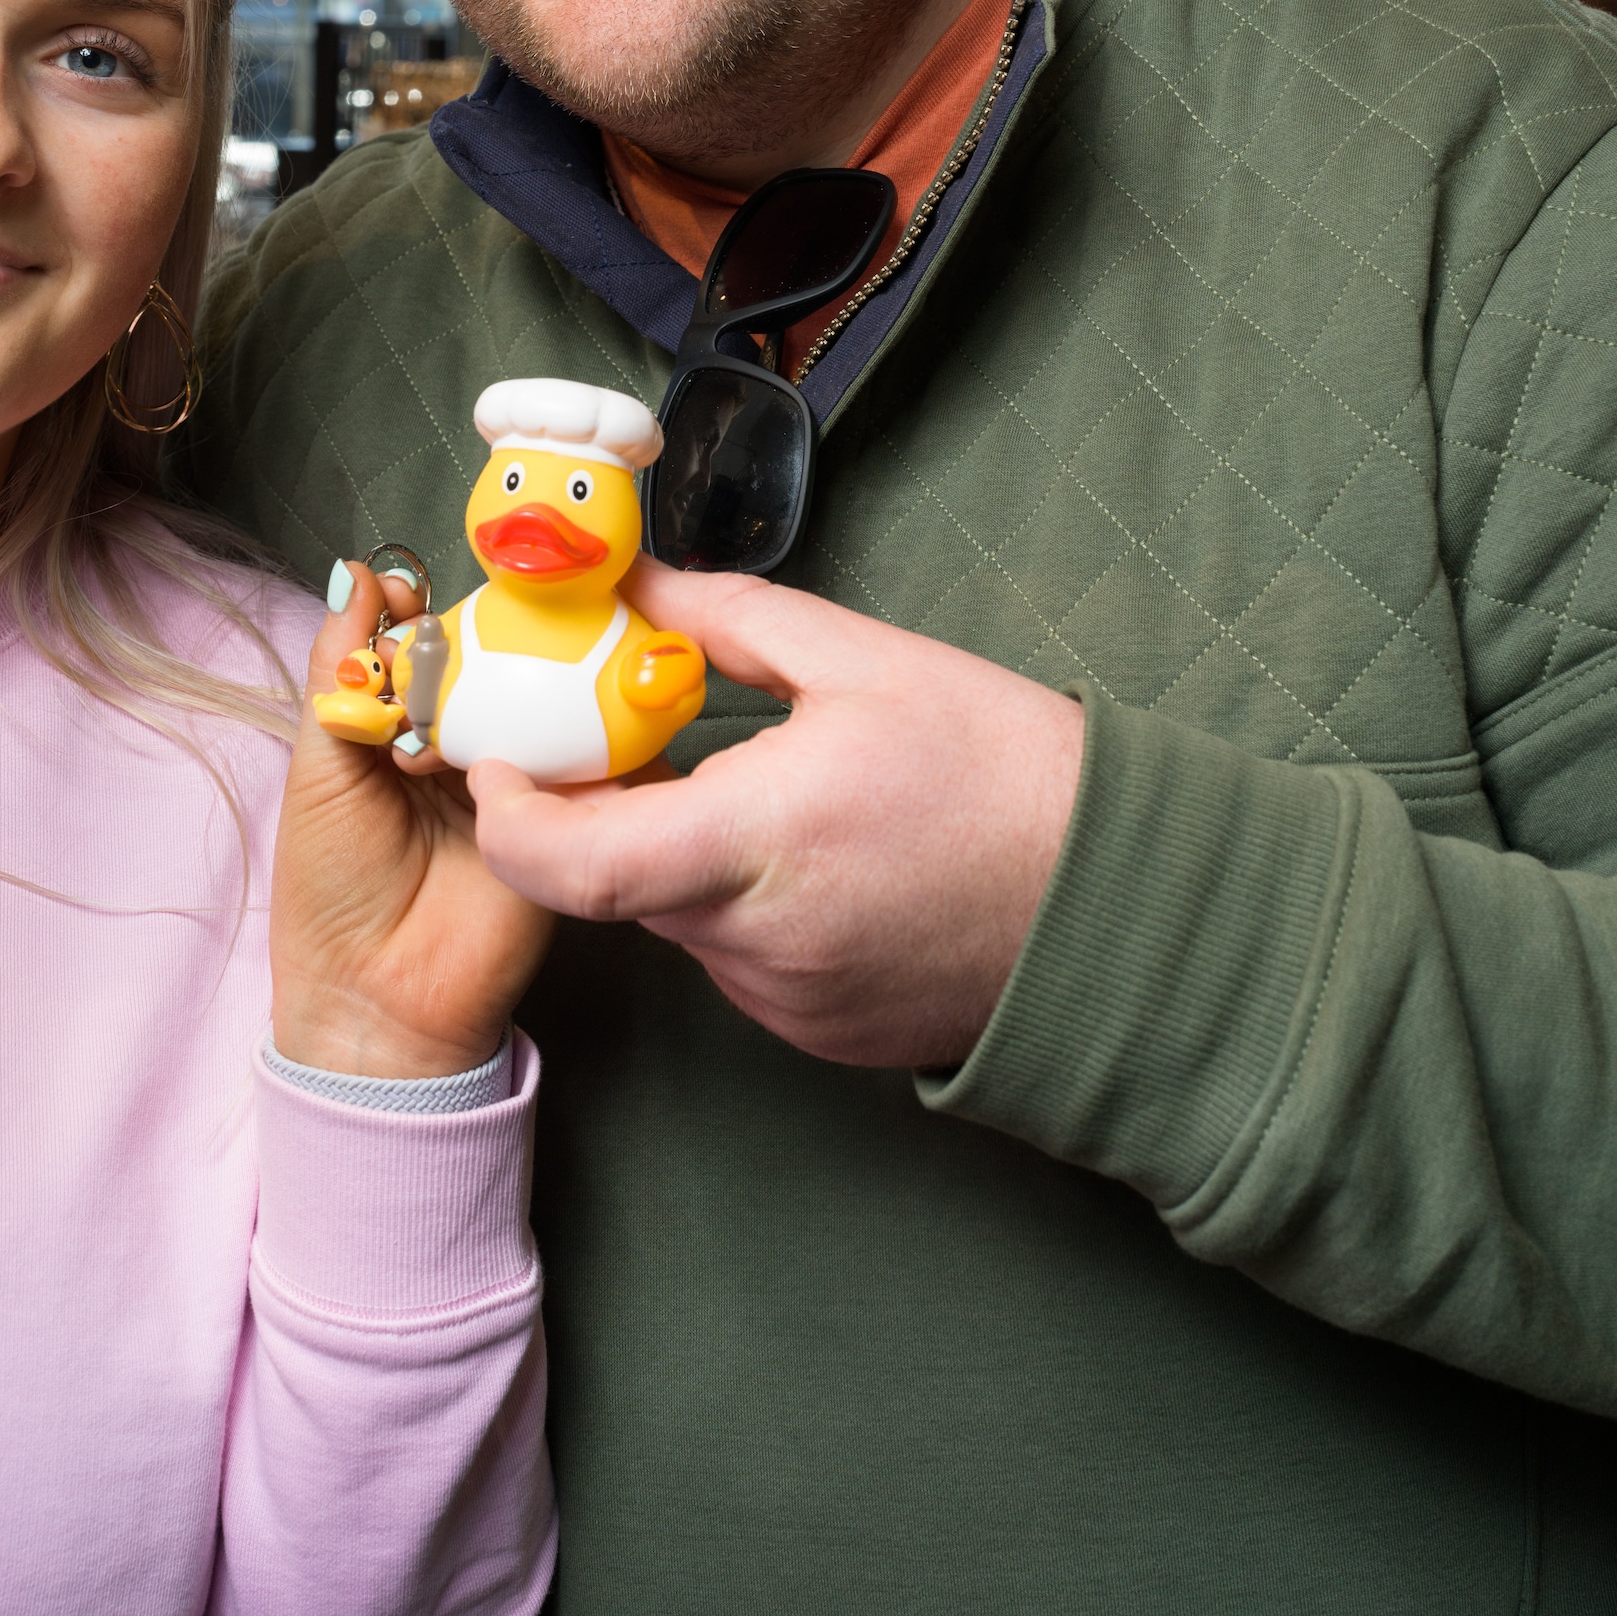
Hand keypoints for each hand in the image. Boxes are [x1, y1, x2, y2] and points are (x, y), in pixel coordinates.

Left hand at [271, 565, 554, 1078]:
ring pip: (532, 690)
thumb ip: (336, 672)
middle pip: (482, 656)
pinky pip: (582, 747)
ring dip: (520, 669)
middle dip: (471, 630)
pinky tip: (556, 698)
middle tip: (455, 627)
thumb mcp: (318, 769)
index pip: (417, 642)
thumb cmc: (332, 888)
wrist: (381, 999)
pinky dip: (574, 717)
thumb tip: (353, 573)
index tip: (403, 591)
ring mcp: (517, 770)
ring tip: (501, 663)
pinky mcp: (566, 807)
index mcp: (398, 729)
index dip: (412, 610)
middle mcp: (461, 741)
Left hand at [464, 562, 1085, 1069]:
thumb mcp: (866, 661)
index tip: (497, 763)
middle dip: (614, 810)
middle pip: (623, 881)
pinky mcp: (818, 1035)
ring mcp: (787, 1002)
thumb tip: (635, 581)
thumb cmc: (1007, 772)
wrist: (1119, 901)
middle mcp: (758, 941)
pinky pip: (740, 960)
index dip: (512, 819)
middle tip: (641, 739)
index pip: (575, 865)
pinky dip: (746, 904)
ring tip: (774, 791)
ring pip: (682, 919)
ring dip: (689, 855)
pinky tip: (821, 858)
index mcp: (760, 840)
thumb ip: (727, 620)